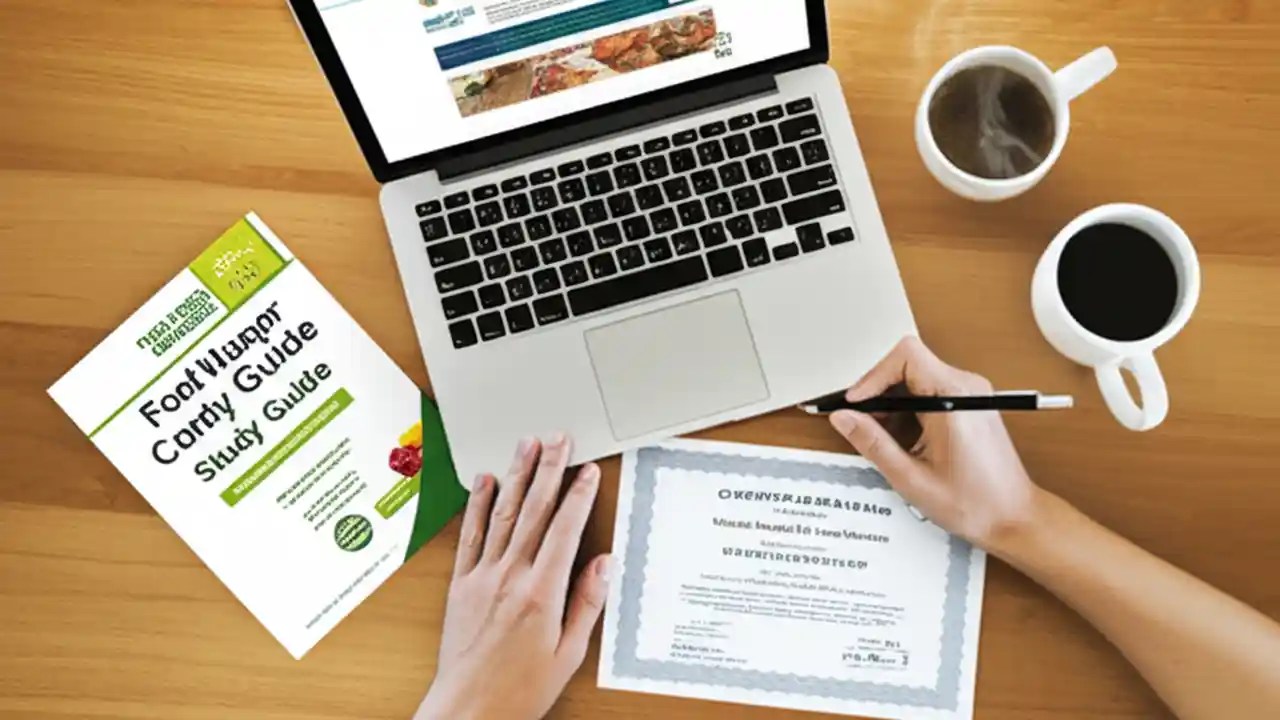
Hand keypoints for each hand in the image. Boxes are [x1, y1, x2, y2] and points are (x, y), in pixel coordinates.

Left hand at [415, 434, 609, 719]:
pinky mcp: (460, 584)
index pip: (565, 530)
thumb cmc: (519, 690)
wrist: (467, 710)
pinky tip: (485, 482)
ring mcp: (481, 576)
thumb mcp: (568, 654)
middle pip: (535, 510)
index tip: (588, 470)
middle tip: (560, 439)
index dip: (579, 495)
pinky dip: (478, 506)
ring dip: (517, 475)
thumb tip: (602, 564)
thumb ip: (586, 604)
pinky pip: (470, 535)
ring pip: (503, 514)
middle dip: (550, 470)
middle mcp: (509, 577)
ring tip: (527, 445)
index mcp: (541, 593)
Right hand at [828, 337, 1041, 552]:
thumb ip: (873, 443)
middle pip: (907, 364)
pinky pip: (928, 391)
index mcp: (956, 397)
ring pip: (915, 378)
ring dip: (891, 403)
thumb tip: (844, 419)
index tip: (855, 403)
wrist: (1013, 517)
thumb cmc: (976, 503)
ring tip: (882, 437)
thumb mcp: (911, 477)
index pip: (906, 356)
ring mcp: (970, 394)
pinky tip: (902, 439)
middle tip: (861, 423)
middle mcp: (967, 387)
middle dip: (877, 392)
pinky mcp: (969, 404)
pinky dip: (906, 409)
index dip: (873, 376)